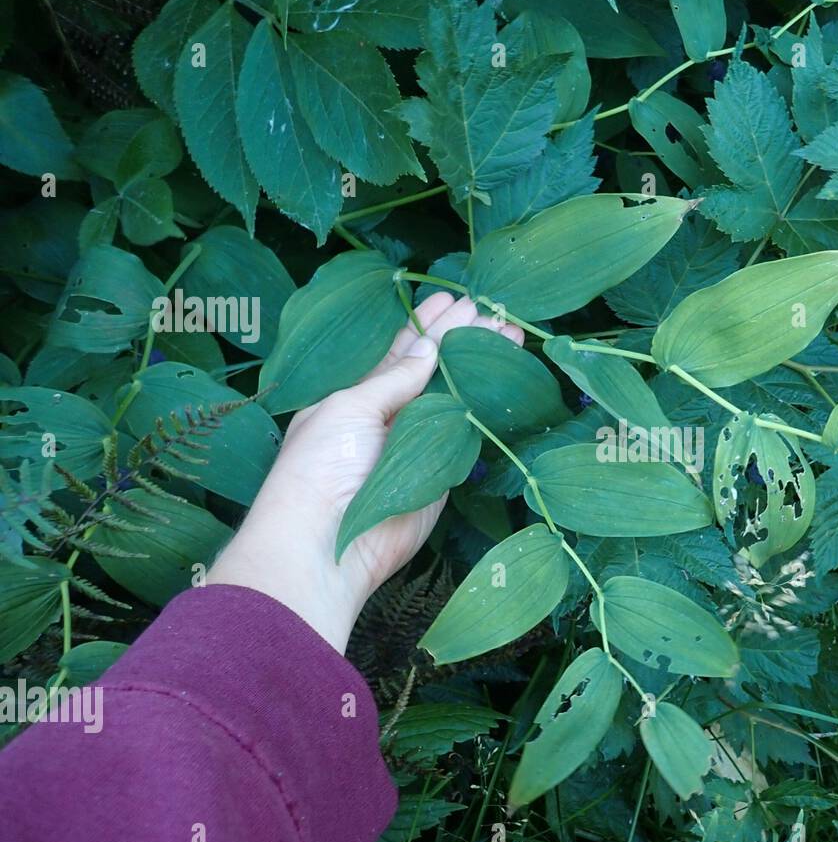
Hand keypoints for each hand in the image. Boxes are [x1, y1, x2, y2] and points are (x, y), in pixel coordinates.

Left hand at [208, 292, 523, 652]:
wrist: (329, 542)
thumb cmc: (322, 467)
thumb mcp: (350, 407)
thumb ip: (394, 378)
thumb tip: (429, 347)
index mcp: (358, 395)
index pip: (401, 352)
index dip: (429, 325)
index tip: (457, 299)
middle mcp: (391, 416)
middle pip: (435, 371)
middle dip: (464, 339)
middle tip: (494, 310)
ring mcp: (419, 444)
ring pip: (457, 399)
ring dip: (482, 369)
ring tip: (511, 336)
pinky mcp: (442, 474)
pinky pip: (468, 437)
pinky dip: (487, 410)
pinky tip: (505, 385)